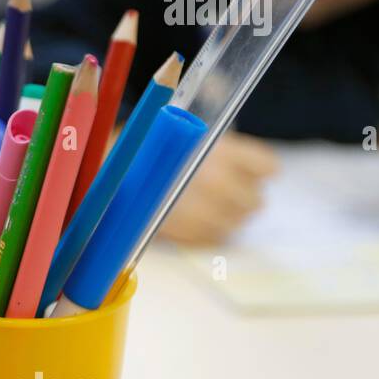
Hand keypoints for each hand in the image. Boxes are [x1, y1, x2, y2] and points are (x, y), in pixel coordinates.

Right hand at [159, 132, 277, 245]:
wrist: (111, 172)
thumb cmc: (155, 151)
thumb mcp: (190, 141)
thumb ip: (224, 154)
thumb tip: (258, 172)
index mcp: (220, 152)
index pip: (266, 167)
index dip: (261, 171)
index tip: (255, 172)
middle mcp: (216, 180)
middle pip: (254, 201)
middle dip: (246, 199)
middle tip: (233, 194)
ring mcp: (201, 209)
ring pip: (236, 223)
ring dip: (230, 217)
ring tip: (214, 208)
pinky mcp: (183, 232)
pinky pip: (213, 237)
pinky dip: (210, 231)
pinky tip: (199, 220)